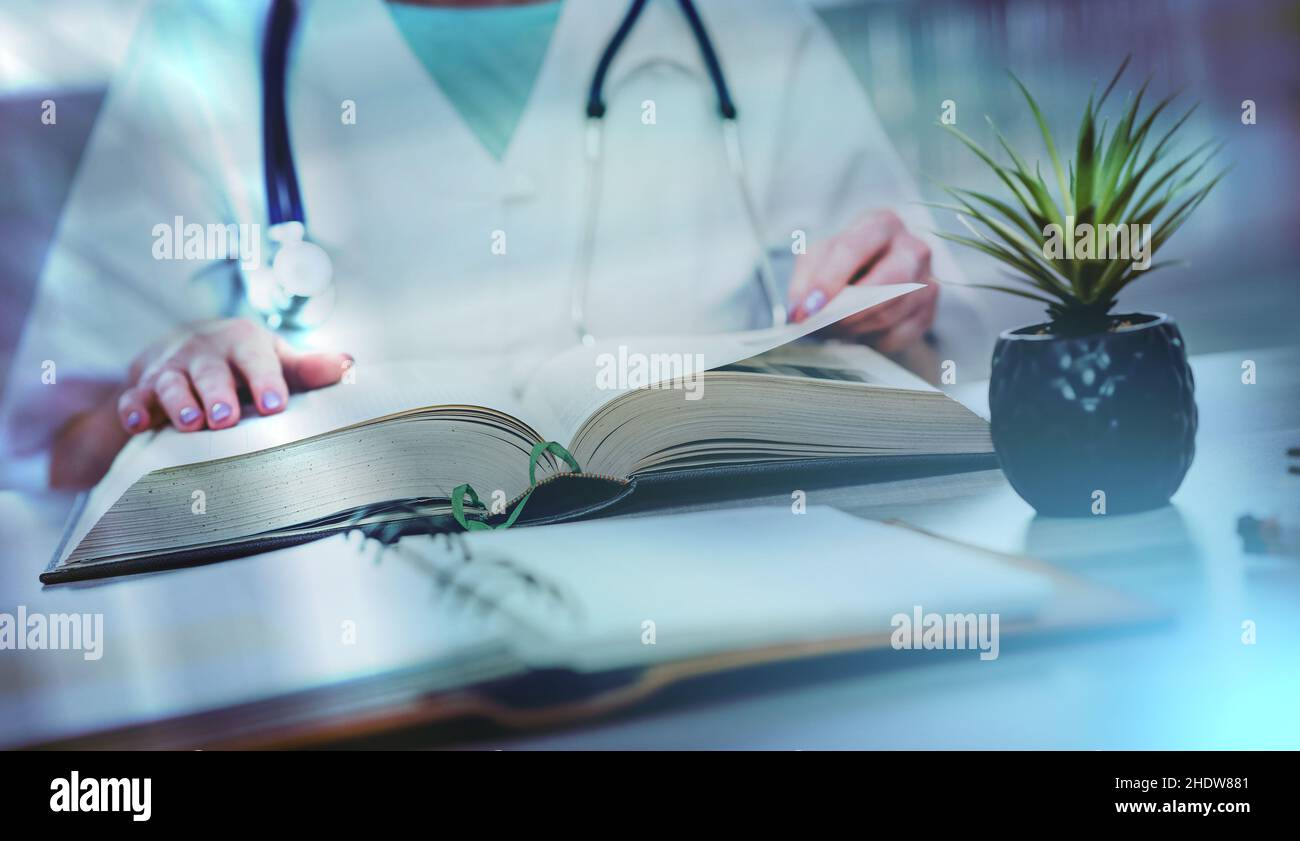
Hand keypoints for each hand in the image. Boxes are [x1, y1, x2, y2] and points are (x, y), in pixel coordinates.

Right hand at [117, 318, 350, 434]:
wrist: (187, 346)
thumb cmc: (244, 360)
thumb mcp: (277, 358)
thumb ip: (310, 368)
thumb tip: (350, 365)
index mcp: (243, 342)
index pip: (256, 358)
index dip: (265, 379)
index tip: (275, 405)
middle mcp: (205, 352)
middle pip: (210, 372)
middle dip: (216, 394)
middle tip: (225, 419)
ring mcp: (171, 368)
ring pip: (171, 383)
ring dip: (179, 403)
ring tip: (191, 424)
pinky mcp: (143, 386)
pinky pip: (134, 396)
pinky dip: (133, 408)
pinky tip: (137, 423)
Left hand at [786, 210, 938, 352]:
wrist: (869, 281)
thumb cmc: (843, 265)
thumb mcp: (817, 260)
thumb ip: (805, 280)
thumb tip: (800, 309)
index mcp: (882, 224)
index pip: (854, 248)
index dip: (828, 281)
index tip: (808, 308)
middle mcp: (913, 248)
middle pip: (889, 280)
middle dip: (849, 308)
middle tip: (822, 324)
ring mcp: (927, 282)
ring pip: (890, 312)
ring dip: (854, 327)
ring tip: (832, 327)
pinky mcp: (929, 313)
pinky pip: (899, 335)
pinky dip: (871, 339)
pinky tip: (858, 331)